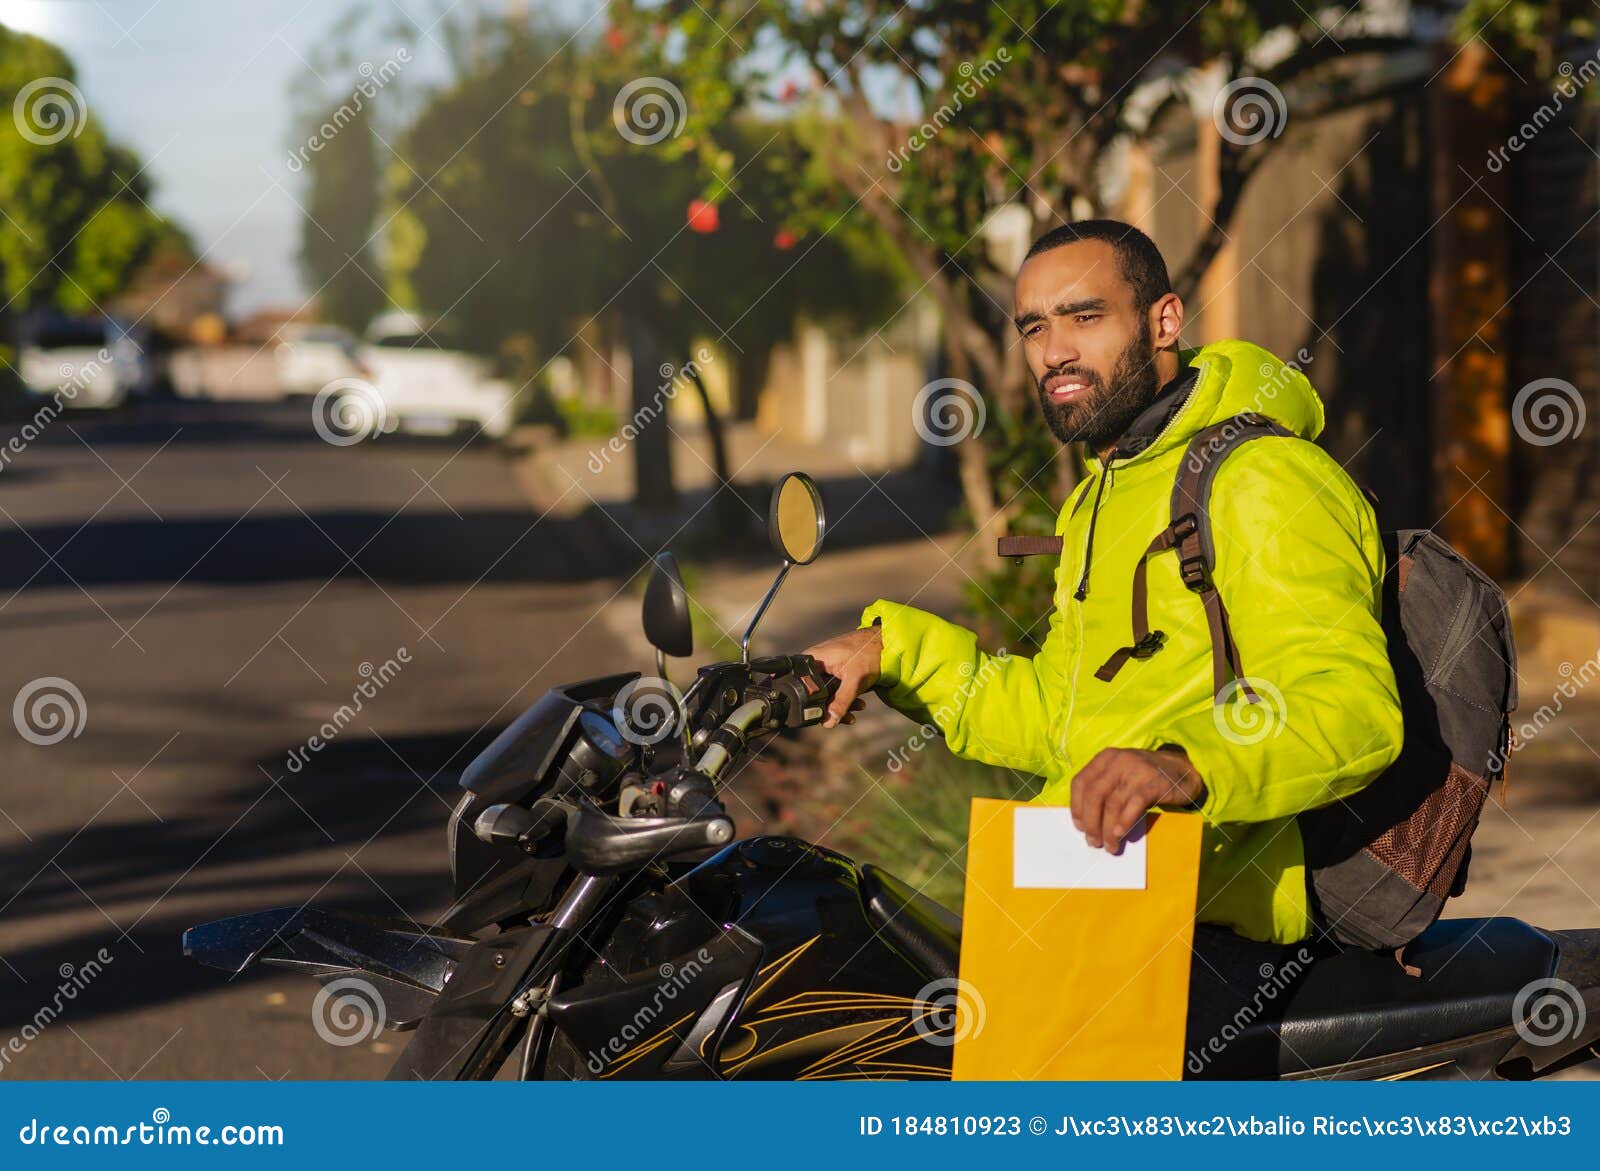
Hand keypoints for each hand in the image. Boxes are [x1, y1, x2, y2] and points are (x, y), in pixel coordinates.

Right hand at [801, 625, 881, 727]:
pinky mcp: (836, 670)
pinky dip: (846, 698)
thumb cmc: (869, 652)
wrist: (887, 642)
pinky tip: (860, 703)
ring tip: (859, 707)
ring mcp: (826, 666)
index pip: (802, 687)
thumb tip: (828, 722)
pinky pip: (835, 688)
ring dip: (841, 705)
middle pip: (814, 693)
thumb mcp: (855, 681)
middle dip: (831, 708)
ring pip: (827, 693)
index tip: (825, 717)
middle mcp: (816, 663)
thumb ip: (841, 702)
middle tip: (846, 716)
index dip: (811, 706)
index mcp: (813, 660)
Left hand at [1069, 747, 1205, 853]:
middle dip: (1091, 822)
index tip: (1080, 827)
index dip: (1077, 807)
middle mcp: (1118, 761)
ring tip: (1110, 846)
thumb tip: (1086, 822)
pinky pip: (1133, 805)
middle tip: (1093, 841)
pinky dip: (1124, 822)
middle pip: (1095, 795)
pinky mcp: (1153, 783)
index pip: (1081, 782)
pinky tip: (1120, 834)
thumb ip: (1104, 789)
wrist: (1181, 770)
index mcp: (1105, 758)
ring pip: (1113, 803)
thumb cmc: (1145, 777)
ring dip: (1107, 829)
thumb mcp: (1121, 774)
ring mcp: (1136, 770)